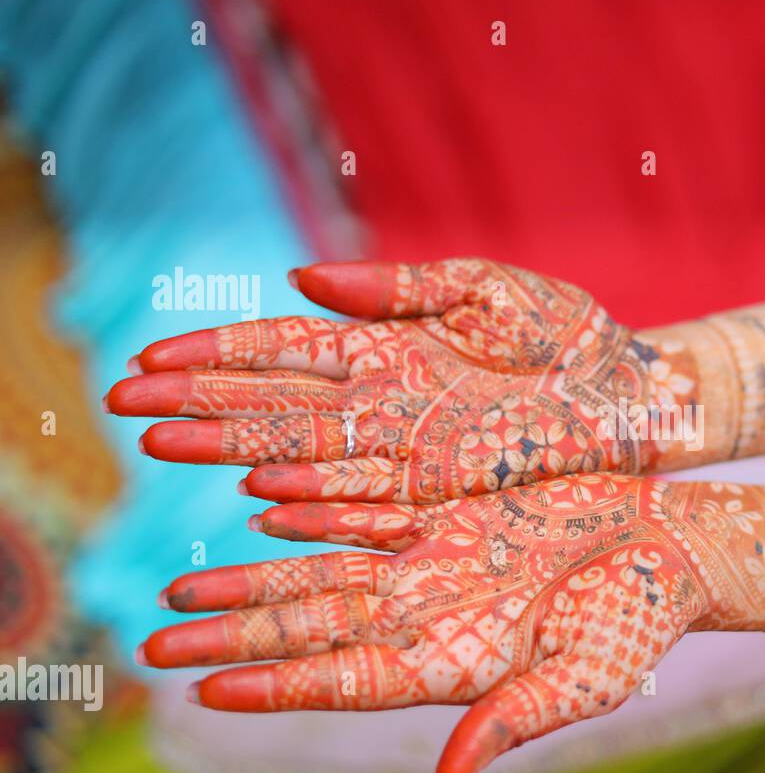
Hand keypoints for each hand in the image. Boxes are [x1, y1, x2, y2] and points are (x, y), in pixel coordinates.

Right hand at [106, 259, 700, 503]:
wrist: (633, 395)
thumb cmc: (566, 335)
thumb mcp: (488, 291)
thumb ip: (401, 285)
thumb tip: (304, 275)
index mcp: (391, 344)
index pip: (288, 347)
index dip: (220, 352)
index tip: (153, 358)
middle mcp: (386, 403)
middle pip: (278, 402)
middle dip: (201, 404)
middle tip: (124, 411)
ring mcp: (410, 450)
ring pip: (307, 449)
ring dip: (235, 448)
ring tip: (165, 448)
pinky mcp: (445, 491)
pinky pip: (368, 496)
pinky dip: (315, 496)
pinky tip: (259, 497)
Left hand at [140, 474, 707, 772]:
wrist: (666, 547)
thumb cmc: (638, 619)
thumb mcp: (585, 677)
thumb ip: (514, 721)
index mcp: (452, 663)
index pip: (344, 681)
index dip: (277, 687)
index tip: (208, 694)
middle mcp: (426, 616)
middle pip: (310, 630)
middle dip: (233, 639)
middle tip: (155, 648)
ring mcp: (431, 565)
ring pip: (319, 574)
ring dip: (251, 583)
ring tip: (180, 591)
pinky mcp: (446, 516)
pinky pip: (360, 513)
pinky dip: (308, 513)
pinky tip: (257, 507)